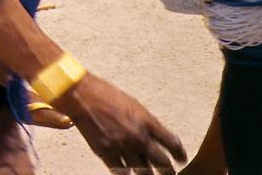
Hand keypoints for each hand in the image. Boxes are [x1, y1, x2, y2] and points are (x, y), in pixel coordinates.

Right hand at [59, 72, 185, 172]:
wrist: (80, 96)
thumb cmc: (105, 94)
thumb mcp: (133, 105)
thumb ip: (146, 122)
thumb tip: (156, 138)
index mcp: (146, 121)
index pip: (172, 143)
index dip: (179, 154)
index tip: (181, 159)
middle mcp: (137, 136)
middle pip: (161, 162)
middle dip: (168, 170)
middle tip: (170, 173)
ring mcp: (122, 146)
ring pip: (142, 170)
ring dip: (147, 173)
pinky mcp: (106, 152)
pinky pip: (121, 170)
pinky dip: (126, 172)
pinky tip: (128, 171)